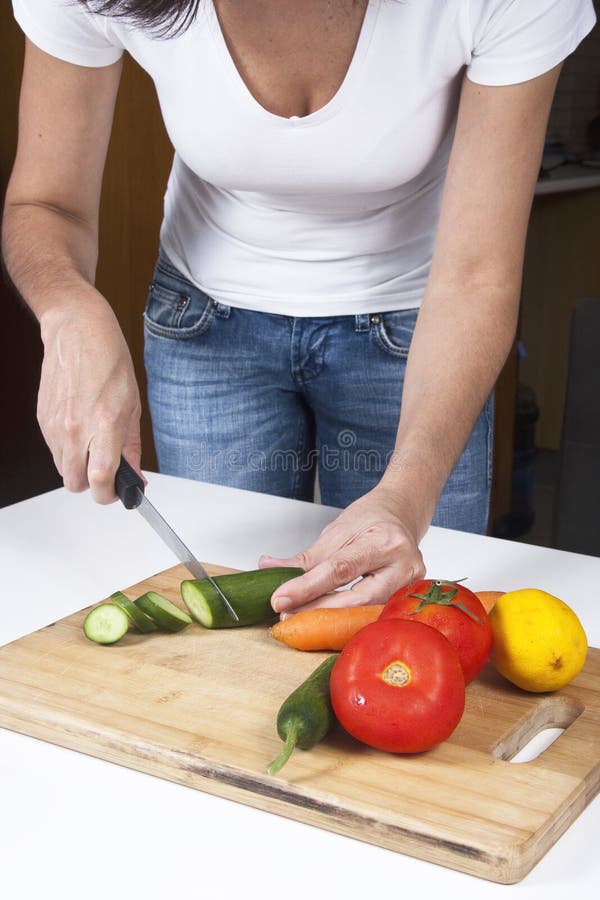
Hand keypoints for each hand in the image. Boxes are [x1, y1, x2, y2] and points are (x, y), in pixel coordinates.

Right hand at [38, 293, 141, 502]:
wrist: (76, 331)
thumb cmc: (108, 361)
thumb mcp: (132, 405)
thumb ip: (131, 447)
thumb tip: (136, 476)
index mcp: (103, 424)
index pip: (100, 479)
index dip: (110, 494)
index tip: (119, 492)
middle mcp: (75, 428)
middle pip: (76, 483)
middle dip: (93, 485)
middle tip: (108, 472)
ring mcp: (55, 426)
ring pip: (63, 470)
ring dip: (79, 468)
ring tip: (94, 445)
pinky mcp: (42, 420)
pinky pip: (54, 451)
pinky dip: (67, 451)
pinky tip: (80, 429)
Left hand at [259, 485, 425, 615]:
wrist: (402, 514)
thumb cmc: (372, 518)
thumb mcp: (338, 530)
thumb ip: (306, 557)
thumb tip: (269, 568)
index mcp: (385, 541)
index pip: (340, 570)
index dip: (307, 587)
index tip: (280, 598)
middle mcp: (404, 565)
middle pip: (358, 599)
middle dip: (318, 610)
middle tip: (287, 615)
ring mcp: (411, 585)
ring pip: (366, 611)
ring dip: (330, 618)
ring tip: (301, 617)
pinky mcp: (408, 598)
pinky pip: (373, 613)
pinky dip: (347, 617)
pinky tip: (327, 619)